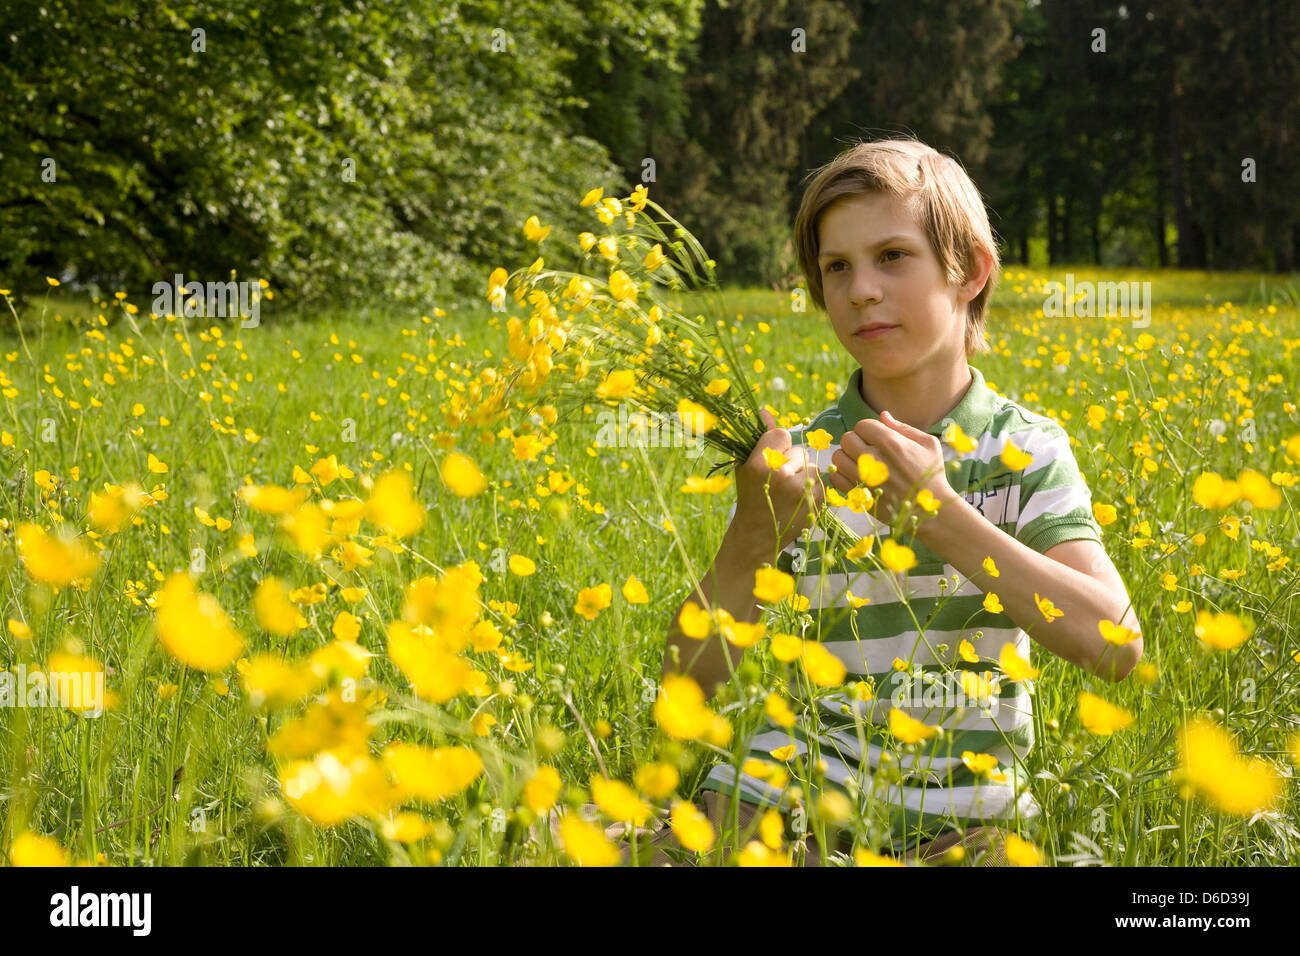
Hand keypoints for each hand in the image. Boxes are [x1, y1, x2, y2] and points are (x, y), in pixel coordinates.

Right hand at [729, 408, 825, 558]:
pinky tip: (799, 500)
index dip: (779, 445)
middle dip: (792, 463)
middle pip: (799, 451)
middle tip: (779, 481)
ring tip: (789, 492)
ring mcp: (799, 489)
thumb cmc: (750, 496)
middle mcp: (779, 475)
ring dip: (805, 475)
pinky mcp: (815, 502)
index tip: (773, 458)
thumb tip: (765, 412)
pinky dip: (815, 489)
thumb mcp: (746, 467)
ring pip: (813, 466)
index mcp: (759, 464)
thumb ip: (759, 438)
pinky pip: (823, 481)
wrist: (756, 536)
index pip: (782, 434)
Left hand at [827, 410, 954, 529]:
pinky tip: (853, 475)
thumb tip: (882, 415)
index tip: (875, 438)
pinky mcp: (858, 495)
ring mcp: (863, 478)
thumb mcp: (928, 444)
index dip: (867, 429)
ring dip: (846, 457)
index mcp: (891, 442)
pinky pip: (835, 477)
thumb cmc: (931, 474)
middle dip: (855, 441)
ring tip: (859, 462)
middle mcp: (874, 459)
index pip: (862, 425)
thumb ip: (903, 427)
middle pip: (846, 438)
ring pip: (837, 457)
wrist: (930, 509)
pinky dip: (840, 474)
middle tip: (866, 449)